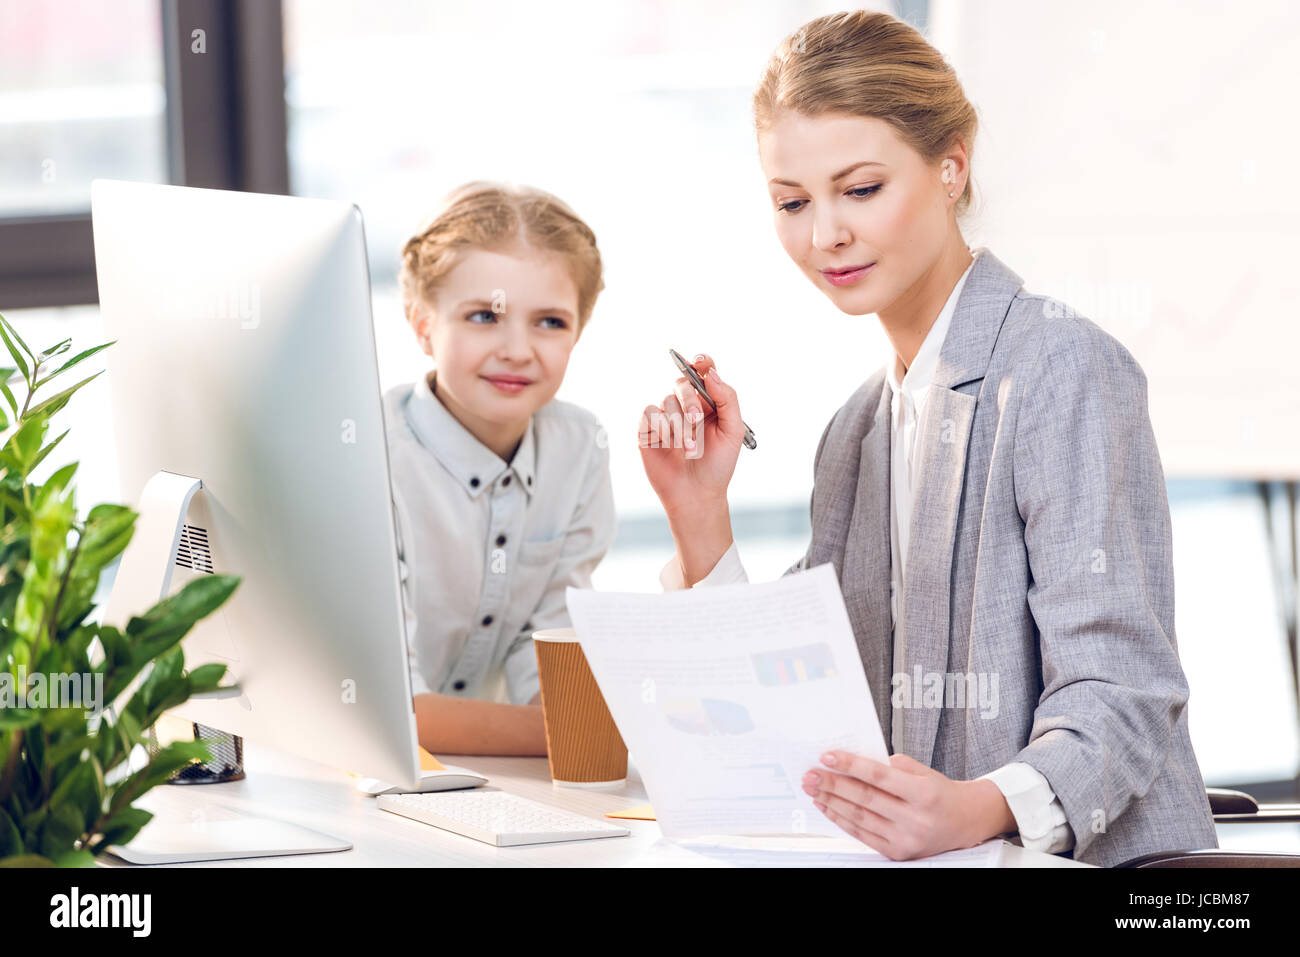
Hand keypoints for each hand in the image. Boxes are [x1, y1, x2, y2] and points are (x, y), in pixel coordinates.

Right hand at [637, 353, 744, 515]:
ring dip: (679, 425)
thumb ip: (727, 399)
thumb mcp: (732, 431)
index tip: (699, 363)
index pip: (703, 372)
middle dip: (691, 402)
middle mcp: (685, 406)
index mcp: (709, 403)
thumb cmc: (717, 465)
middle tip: (697, 422)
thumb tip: (710, 374)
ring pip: (667, 400)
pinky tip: (668, 445)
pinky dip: (661, 428)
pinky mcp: (647, 428)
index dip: (701, 362)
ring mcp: (665, 416)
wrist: (696, 494)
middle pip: (682, 383)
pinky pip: (650, 413)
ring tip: (689, 449)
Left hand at [802, 750, 1016, 859]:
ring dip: (832, 802)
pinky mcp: (898, 853)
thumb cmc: (938, 791)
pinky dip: (841, 820)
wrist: (964, 821)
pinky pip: (863, 835)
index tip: (827, 756)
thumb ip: (889, 766)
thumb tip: (850, 762)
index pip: (879, 776)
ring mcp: (906, 839)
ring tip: (813, 788)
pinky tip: (827, 806)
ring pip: (860, 818)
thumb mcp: (921, 771)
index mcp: (924, 793)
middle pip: (865, 799)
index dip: (850, 766)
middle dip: (833, 784)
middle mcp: (916, 819)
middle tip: (810, 774)